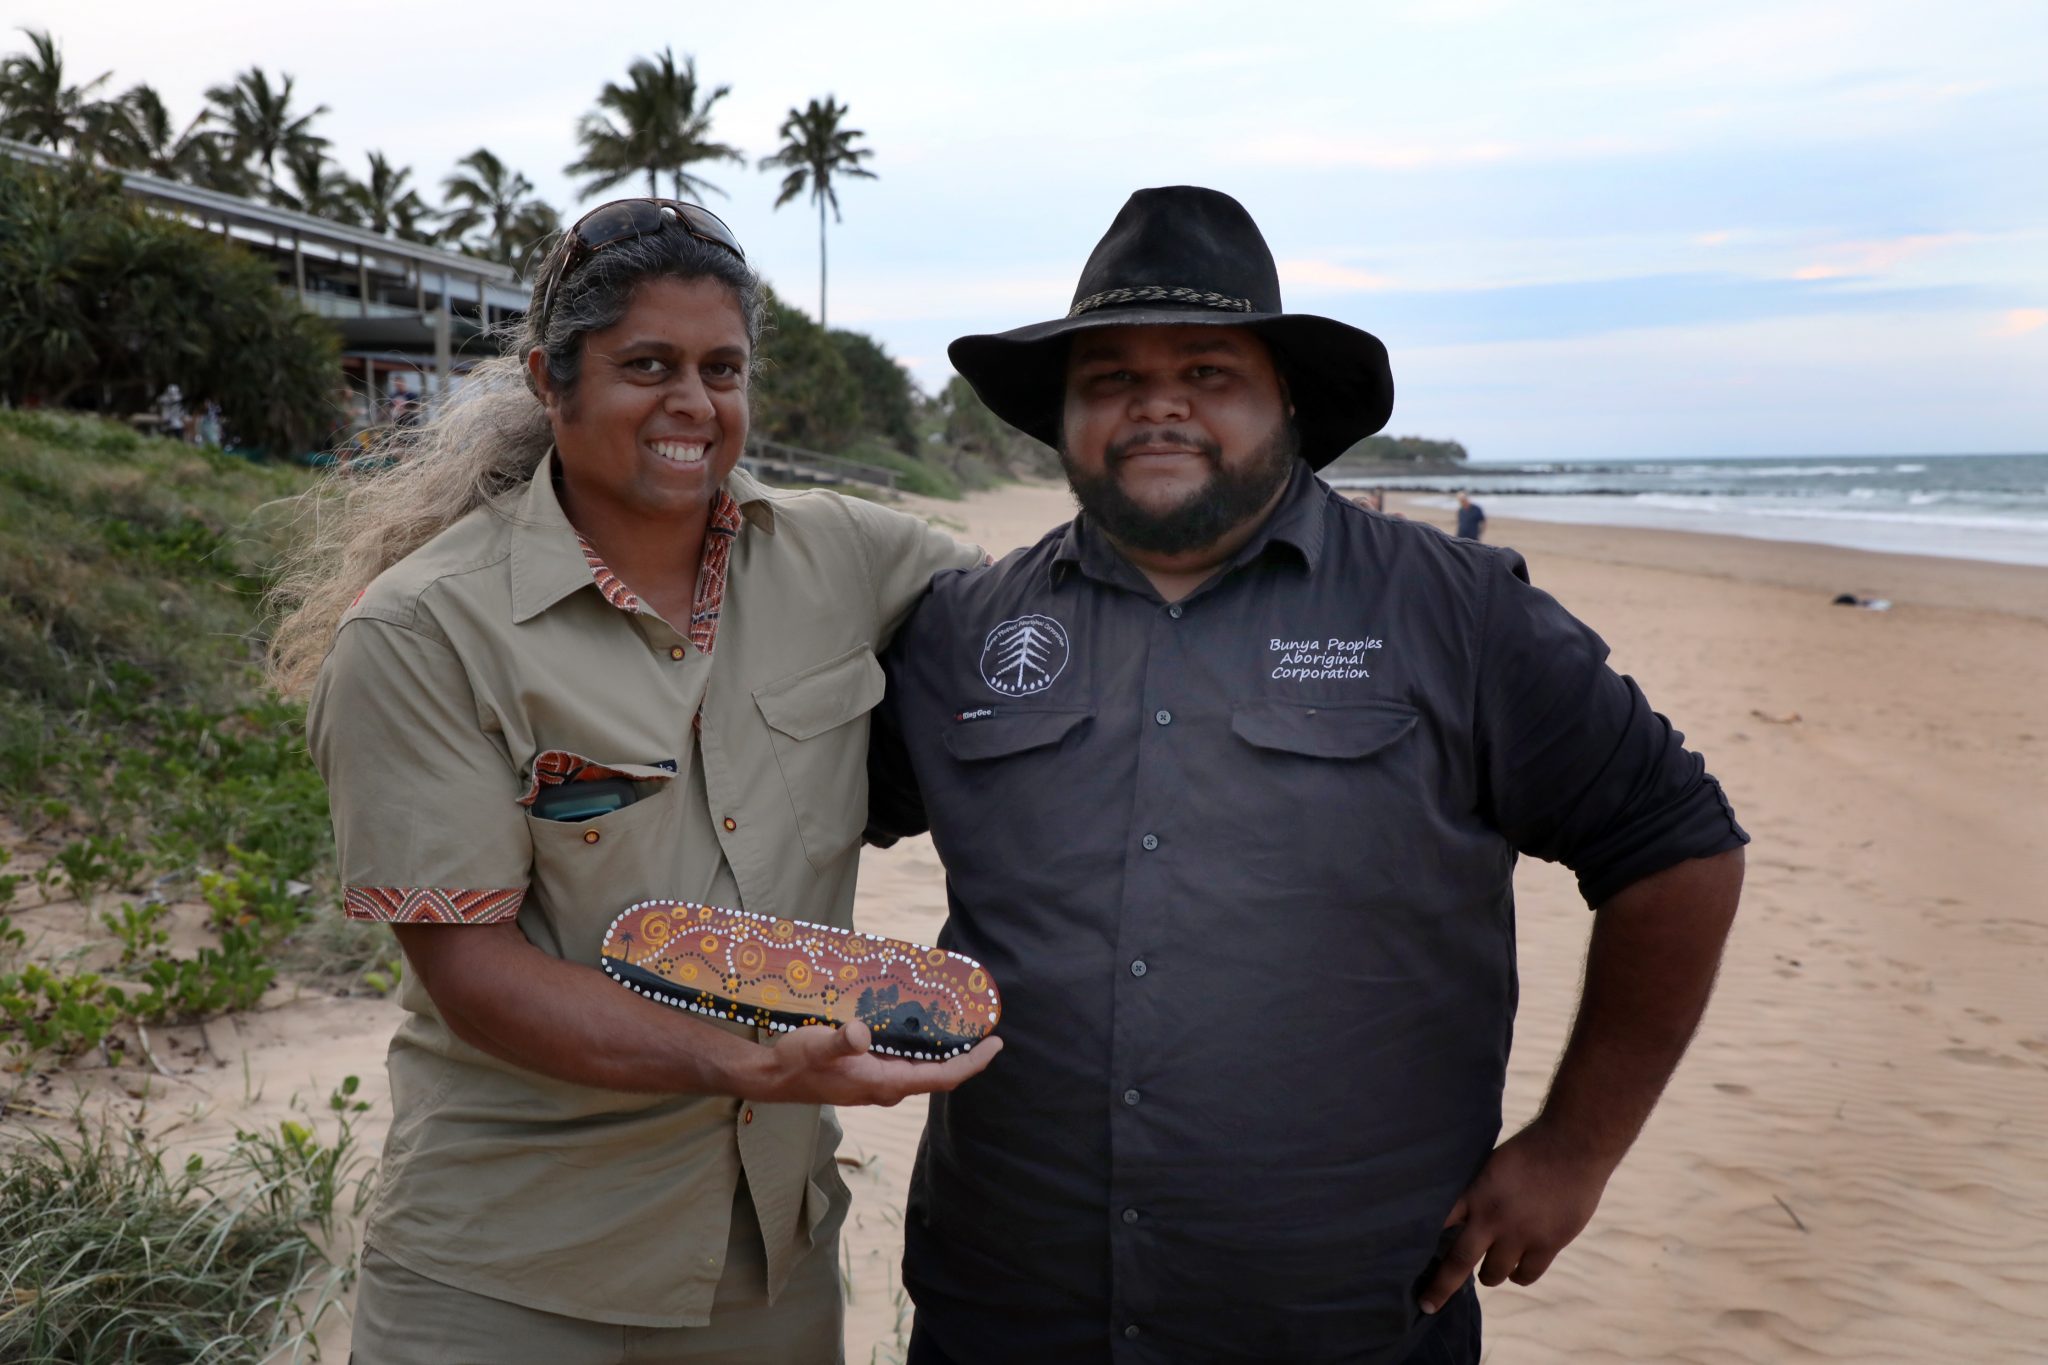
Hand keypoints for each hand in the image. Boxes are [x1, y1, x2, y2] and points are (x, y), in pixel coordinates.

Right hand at [754, 1020, 1001, 1106]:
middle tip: (986, 1025)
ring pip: (925, 1068)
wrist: (775, 1077)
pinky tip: (923, 1025)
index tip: (996, 1043)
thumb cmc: (799, 1062)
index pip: (944, 1077)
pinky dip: (924, 1046)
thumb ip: (841, 1041)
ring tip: (963, 1021)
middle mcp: (889, 1087)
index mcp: (887, 1083)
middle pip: (941, 1074)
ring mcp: (880, 1082)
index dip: (973, 1062)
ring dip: (946, 1050)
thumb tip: (861, 1032)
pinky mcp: (871, 1074)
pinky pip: (908, 1062)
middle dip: (967, 1054)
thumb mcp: (819, 1046)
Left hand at [1418, 1121, 1614, 1313]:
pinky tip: (1517, 1268)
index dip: (1419, 1240)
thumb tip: (1463, 1211)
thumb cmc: (1531, 1147)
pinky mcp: (1547, 1244)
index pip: (1437, 1222)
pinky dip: (1518, 1275)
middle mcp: (1492, 1218)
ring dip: (1489, 1275)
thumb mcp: (1491, 1163)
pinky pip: (1526, 1275)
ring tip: (1490, 1269)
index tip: (1403, 1258)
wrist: (1573, 1144)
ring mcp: (1520, 1234)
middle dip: (1440, 1287)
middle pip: (1458, 1262)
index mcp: (1474, 1192)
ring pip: (1494, 1275)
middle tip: (1427, 1304)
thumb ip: (1477, 1191)